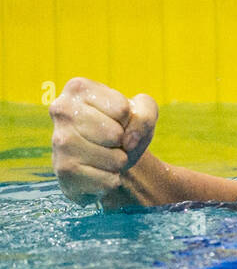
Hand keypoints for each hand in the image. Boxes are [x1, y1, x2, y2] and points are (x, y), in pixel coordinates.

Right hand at [50, 77, 157, 205]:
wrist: (104, 161)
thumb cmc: (122, 128)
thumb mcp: (142, 112)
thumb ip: (146, 113)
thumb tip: (129, 140)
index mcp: (79, 88)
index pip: (122, 109)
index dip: (129, 119)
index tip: (116, 120)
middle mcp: (61, 110)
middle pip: (116, 134)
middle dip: (123, 142)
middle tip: (111, 141)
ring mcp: (58, 141)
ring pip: (115, 159)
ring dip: (119, 161)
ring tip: (105, 155)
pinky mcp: (63, 170)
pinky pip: (108, 180)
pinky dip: (111, 179)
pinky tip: (97, 172)